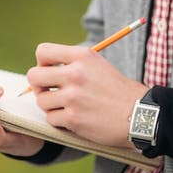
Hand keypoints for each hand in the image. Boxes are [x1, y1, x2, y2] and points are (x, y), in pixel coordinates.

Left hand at [27, 43, 146, 147]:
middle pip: (34, 76)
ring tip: (67, 106)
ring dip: (50, 106)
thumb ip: (72, 63)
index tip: (49, 72)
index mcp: (82, 56)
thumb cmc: (117, 89)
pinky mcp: (74, 118)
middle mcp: (75, 74)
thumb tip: (44, 68)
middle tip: (48, 91)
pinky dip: (59, 121)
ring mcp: (73, 97)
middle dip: (38, 86)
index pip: (43, 51)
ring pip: (41, 100)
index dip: (41, 63)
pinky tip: (74, 118)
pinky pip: (51, 119)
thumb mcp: (97, 64)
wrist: (138, 113)